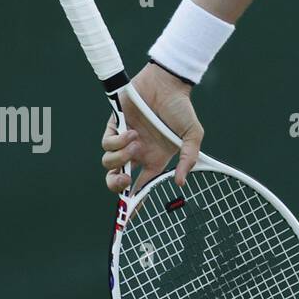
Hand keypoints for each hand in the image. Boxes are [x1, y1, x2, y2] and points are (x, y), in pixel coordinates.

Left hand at [100, 62, 204, 193]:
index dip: (133, 201)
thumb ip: (188, 159)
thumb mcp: (192, 135)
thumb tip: (180, 183)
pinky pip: (106, 144)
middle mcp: (137, 153)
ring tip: (136, 143)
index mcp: (155, 159)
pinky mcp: (115, 126)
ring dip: (121, 157)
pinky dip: (117, 142)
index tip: (129, 214)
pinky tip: (131, 133)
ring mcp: (124, 141)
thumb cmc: (181, 108)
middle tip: (124, 181)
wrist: (167, 84)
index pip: (140, 186)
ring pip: (109, 163)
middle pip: (116, 180)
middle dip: (115, 186)